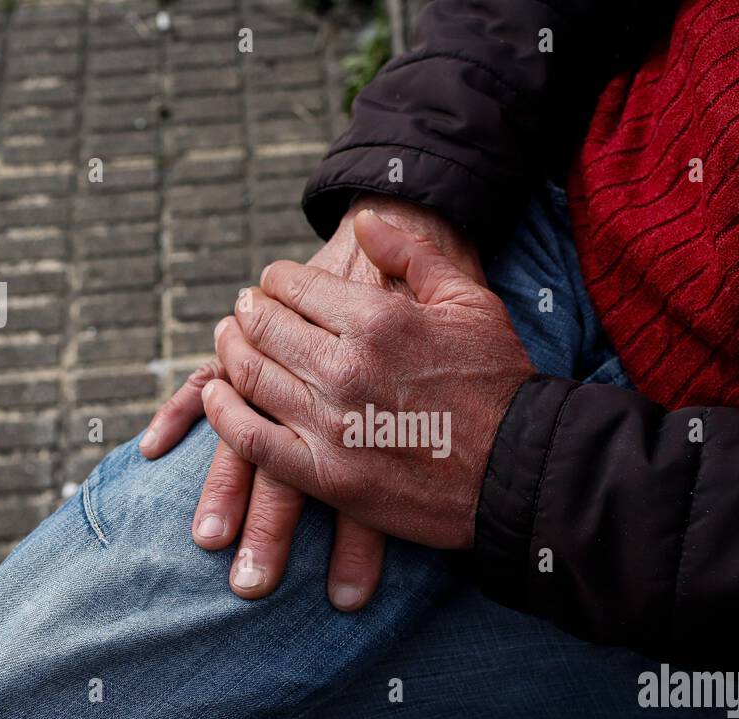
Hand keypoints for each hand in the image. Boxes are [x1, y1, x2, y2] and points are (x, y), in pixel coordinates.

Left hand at [138, 196, 481, 606]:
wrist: (520, 470)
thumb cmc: (500, 382)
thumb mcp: (469, 300)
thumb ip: (410, 253)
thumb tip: (362, 222)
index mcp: (376, 319)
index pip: (294, 285)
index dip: (277, 279)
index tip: (275, 283)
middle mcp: (343, 368)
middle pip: (264, 326)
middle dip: (249, 309)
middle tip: (244, 308)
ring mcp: (329, 425)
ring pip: (250, 375)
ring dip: (231, 350)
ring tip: (229, 340)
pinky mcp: (325, 476)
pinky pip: (251, 439)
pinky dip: (225, 412)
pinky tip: (218, 394)